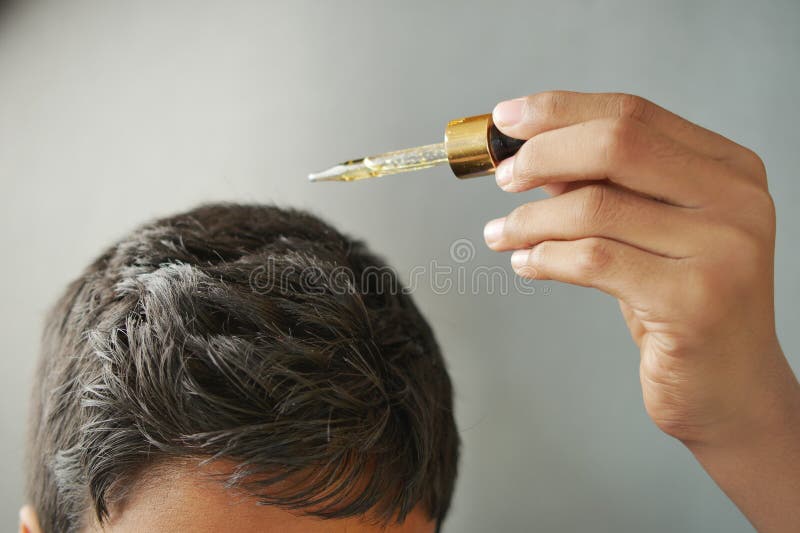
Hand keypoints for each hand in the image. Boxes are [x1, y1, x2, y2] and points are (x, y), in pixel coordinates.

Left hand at [484, 91, 799, 531]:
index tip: (509, 118)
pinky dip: (544, 257)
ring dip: (530, 219)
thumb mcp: (646, 235)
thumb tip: (533, 155)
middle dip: (544, 153)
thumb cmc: (681, 306)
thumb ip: (602, 189)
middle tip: (504, 177)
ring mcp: (721, 249)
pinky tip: (525, 263)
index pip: (634, 113)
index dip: (561, 110)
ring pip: (595, 206)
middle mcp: (735, 200)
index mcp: (729, 169)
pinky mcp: (693, 299)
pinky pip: (592, 260)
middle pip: (618, 143)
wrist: (730, 388)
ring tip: (501, 234)